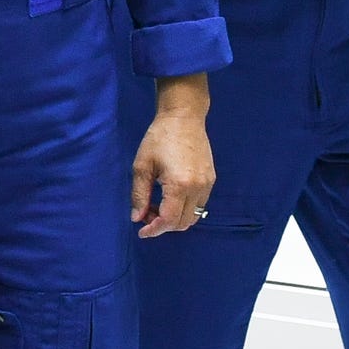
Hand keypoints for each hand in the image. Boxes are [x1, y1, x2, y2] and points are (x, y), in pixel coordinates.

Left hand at [132, 75, 214, 237]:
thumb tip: (137, 218)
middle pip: (182, 223)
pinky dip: (184, 209)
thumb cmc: (159, 138)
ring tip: (157, 206)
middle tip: (146, 214)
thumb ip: (139, 195)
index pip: (169, 220)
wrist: (183, 117)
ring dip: (174, 219)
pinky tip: (170, 197)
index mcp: (179, 185)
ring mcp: (207, 184)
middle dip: (163, 225)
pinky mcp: (211, 179)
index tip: (141, 231)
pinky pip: (199, 205)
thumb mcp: (142, 166)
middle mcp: (198, 188)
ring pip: (193, 216)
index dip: (154, 230)